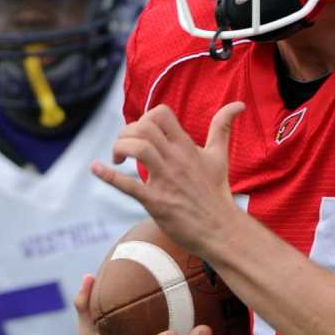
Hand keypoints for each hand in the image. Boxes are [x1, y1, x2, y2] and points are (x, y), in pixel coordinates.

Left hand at [91, 102, 245, 257]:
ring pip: (137, 148)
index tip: (140, 134)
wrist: (221, 230)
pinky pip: (128, 186)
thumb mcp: (220, 156)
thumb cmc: (217, 193)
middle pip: (144, 128)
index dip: (144, 118)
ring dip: (119, 148)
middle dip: (126, 132)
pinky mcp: (157, 202)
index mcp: (187, 147)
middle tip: (124, 148)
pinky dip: (108, 176)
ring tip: (117, 159)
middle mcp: (175, 160)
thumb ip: (222, 128)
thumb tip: (239, 105)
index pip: (161, 115)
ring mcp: (166, 181)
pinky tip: (95, 168)